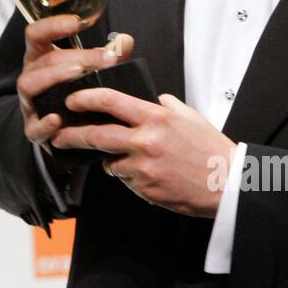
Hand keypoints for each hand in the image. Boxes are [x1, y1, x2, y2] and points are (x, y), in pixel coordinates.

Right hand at [17, 14, 134, 155]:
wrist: (64, 130)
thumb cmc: (74, 93)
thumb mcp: (87, 71)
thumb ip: (106, 56)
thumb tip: (125, 41)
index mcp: (40, 58)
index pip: (36, 34)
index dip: (53, 25)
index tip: (77, 22)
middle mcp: (31, 76)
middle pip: (43, 59)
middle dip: (74, 56)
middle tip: (103, 58)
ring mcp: (29, 103)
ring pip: (28, 84)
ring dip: (52, 77)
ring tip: (77, 73)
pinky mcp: (33, 129)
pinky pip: (32, 127)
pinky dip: (44, 123)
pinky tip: (58, 119)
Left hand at [51, 89, 236, 217]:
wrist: (228, 184)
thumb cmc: (210, 149)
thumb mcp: (189, 116)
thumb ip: (166, 105)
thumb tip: (151, 99)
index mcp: (156, 117)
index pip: (110, 100)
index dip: (84, 99)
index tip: (72, 101)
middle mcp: (146, 140)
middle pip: (96, 135)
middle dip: (72, 135)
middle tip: (59, 135)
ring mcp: (144, 167)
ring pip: (110, 162)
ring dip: (110, 161)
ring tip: (125, 160)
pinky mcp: (145, 189)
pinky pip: (126, 180)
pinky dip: (128, 177)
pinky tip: (146, 174)